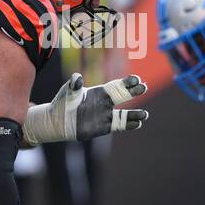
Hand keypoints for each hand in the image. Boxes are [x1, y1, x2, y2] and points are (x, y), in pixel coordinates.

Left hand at [22, 72, 148, 144]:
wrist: (58, 120)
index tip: (136, 79)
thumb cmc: (63, 102)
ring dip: (135, 114)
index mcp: (100, 92)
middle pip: (123, 96)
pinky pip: (119, 126)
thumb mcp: (69, 91)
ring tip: (145, 115)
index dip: (126, 82)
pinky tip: (137, 124)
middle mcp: (106, 103)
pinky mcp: (104, 127)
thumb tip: (77, 77)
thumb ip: (74, 85)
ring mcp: (106, 116)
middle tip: (144, 87)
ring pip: (124, 114)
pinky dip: (129, 125)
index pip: (116, 86)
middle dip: (133, 92)